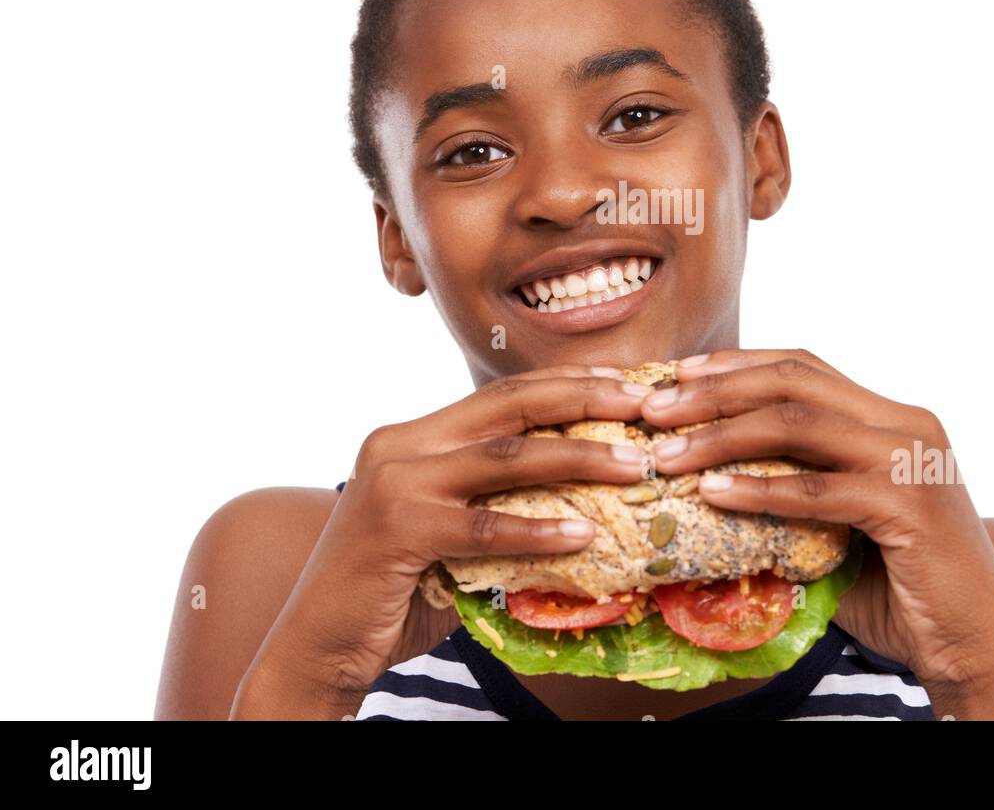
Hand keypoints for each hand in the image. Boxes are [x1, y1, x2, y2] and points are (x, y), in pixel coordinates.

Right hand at [255, 365, 653, 703]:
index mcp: (416, 435)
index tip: (624, 381)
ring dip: (578, 457)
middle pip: (509, 405)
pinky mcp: (397, 529)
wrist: (317, 646)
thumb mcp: (449, 532)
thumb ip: (496, 504)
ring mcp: (396, 483)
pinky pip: (485, 525)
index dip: (566, 382)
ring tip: (633, 465)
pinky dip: (539, 529)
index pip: (502, 394)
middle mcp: (402, 443)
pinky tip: (585, 533)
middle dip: (583, 398)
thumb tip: (583, 500)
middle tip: (643, 402)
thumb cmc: (393, 592)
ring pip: (505, 456)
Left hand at [638, 349, 993, 699]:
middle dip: (715, 389)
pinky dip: (761, 489)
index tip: (674, 374)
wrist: (977, 650)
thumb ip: (794, 490)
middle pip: (795, 380)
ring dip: (722, 434)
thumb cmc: (901, 592)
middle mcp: (907, 424)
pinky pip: (820, 489)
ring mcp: (913, 460)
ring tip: (667, 453)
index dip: (735, 364)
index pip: (803, 366)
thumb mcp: (839, 525)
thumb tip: (703, 479)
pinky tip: (712, 493)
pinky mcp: (912, 506)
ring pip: (801, 423)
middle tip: (653, 407)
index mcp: (892, 417)